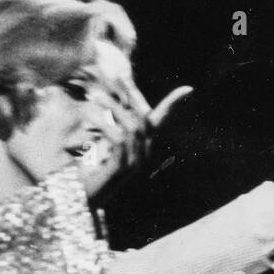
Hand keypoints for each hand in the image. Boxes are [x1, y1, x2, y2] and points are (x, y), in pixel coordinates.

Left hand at [81, 84, 193, 201]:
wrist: (83, 197)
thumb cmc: (91, 170)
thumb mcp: (103, 143)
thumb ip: (112, 125)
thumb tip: (108, 100)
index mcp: (143, 147)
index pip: (159, 121)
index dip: (173, 104)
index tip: (189, 88)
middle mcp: (144, 154)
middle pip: (145, 117)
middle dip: (132, 93)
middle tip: (116, 76)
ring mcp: (136, 163)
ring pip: (132, 126)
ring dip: (112, 106)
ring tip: (93, 95)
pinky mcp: (122, 168)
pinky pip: (119, 139)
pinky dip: (104, 123)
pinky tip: (88, 114)